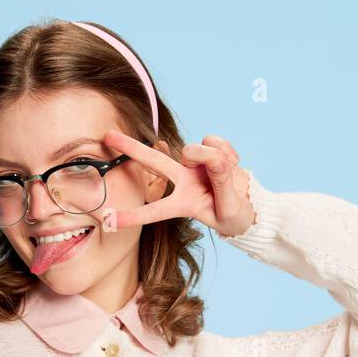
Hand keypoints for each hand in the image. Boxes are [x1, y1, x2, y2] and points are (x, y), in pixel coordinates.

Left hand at [101, 128, 255, 236]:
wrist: (249, 204)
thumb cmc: (233, 214)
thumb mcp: (228, 209)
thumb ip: (221, 182)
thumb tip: (213, 157)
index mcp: (182, 204)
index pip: (154, 211)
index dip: (132, 216)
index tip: (108, 221)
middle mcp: (182, 181)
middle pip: (154, 162)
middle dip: (132, 148)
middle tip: (107, 135)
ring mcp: (194, 164)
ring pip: (197, 149)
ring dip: (218, 159)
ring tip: (229, 175)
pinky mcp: (207, 150)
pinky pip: (215, 142)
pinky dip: (228, 152)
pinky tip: (232, 164)